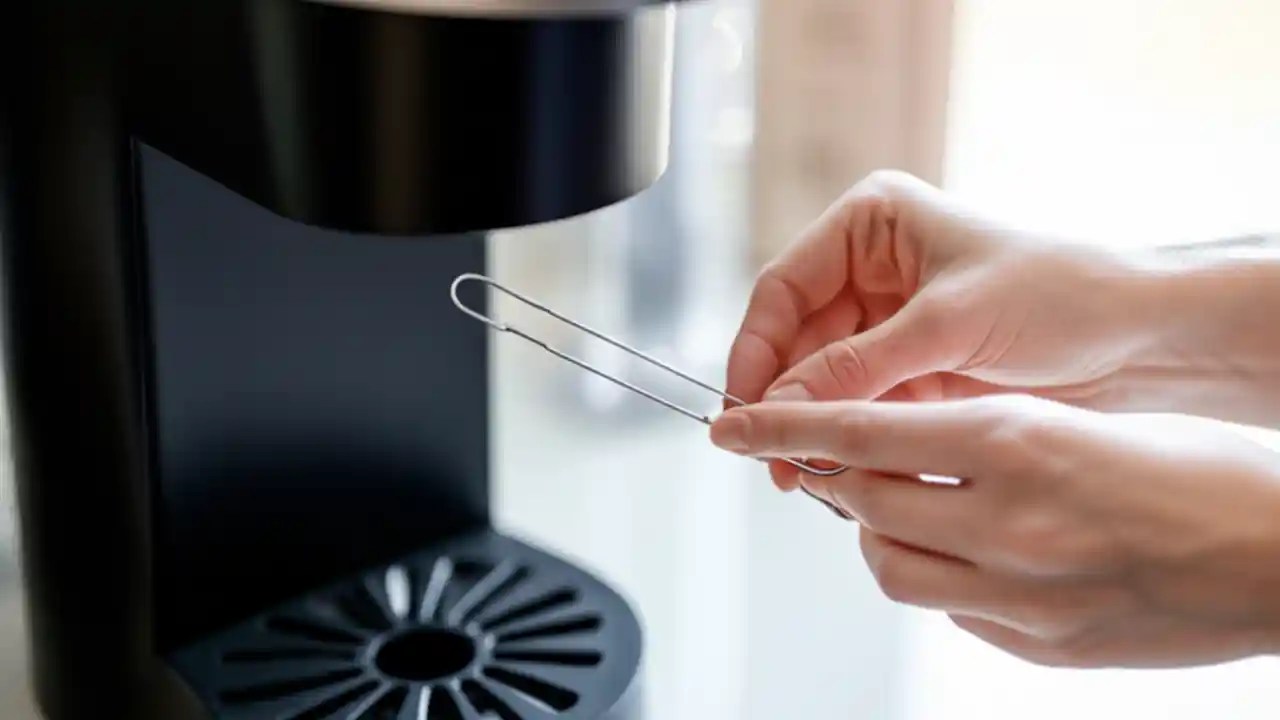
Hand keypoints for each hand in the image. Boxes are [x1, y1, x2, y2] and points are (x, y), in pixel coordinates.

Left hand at [710, 395, 1279, 667]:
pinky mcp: (1040, 647)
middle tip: (833, 459)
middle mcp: (1007, 524)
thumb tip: (907, 443)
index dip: (786, 426)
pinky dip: (935, 577)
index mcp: (1018, 445)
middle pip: (861, 503)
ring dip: (877, 534)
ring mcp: (1022, 597)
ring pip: (889, 569)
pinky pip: (949, 613)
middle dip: (833, 479)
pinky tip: (965, 552)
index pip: (863, 432)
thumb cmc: (1206, 475)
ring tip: (903, 506)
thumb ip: (987, 437)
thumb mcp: (1084, 423)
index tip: (732, 424)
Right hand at [725, 170, 1159, 489]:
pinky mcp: (912, 368)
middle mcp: (873, 267)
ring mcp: (890, 321)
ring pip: (822, 377)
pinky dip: (848, 436)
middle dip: (782, 397)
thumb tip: (776, 409)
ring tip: (800, 474)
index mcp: (872, 223)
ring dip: (812, 424)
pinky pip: (859, 403)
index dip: (756, 349)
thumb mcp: (945, 326)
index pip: (784, 286)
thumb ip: (855, 369)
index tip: (743, 405)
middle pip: (796, 338)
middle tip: (769, 454)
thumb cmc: (1060, 295)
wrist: (1141, 340)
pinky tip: (839, 467)